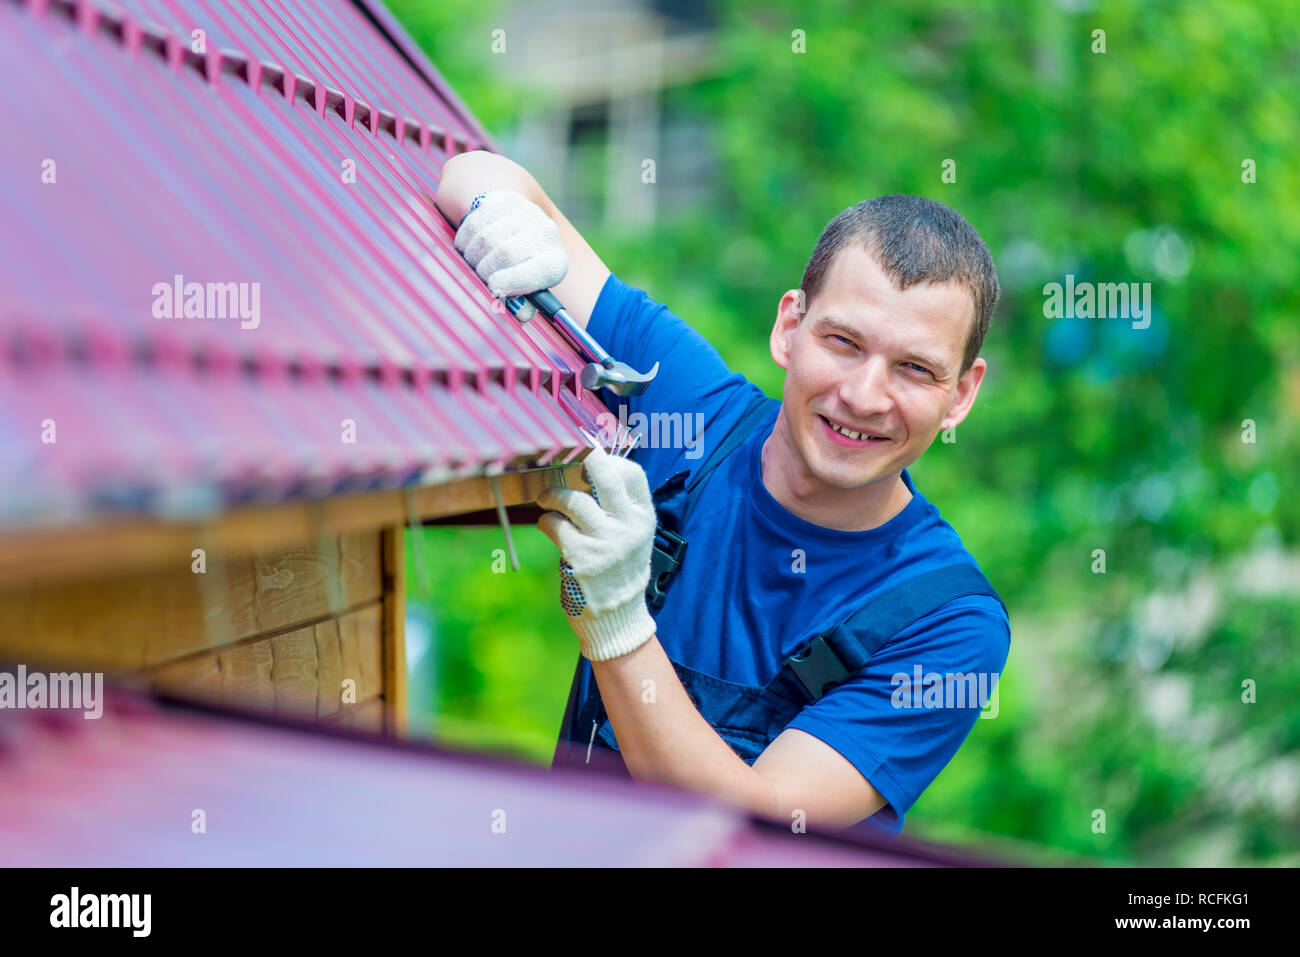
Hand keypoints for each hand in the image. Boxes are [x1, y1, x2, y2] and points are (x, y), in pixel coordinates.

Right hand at [454, 190, 567, 321]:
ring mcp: (525, 213)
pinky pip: (473, 223)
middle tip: (481, 277)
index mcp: (555, 263)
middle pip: (504, 254)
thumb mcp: (526, 294)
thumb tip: (518, 313)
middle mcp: (546, 233)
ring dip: (472, 257)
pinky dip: (465, 241)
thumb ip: (521, 308)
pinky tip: (472, 248)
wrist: (519, 228)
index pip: (538, 271)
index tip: (494, 289)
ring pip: (485, 238)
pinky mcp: (504, 200)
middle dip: (485, 271)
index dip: (511, 283)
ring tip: (476, 263)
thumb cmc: (520, 273)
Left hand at [536, 444, 656, 660]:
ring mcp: (605, 543)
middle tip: (570, 459)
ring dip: (552, 496)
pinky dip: (545, 521)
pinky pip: (554, 524)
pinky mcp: (581, 558)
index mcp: (643, 518)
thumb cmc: (619, 569)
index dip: (609, 459)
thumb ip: (618, 507)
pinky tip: (548, 526)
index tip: (591, 459)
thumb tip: (589, 468)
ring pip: (572, 500)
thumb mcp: (632, 536)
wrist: (617, 617)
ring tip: (546, 499)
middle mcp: (627, 527)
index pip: (632, 474)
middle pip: (605, 476)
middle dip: (584, 460)